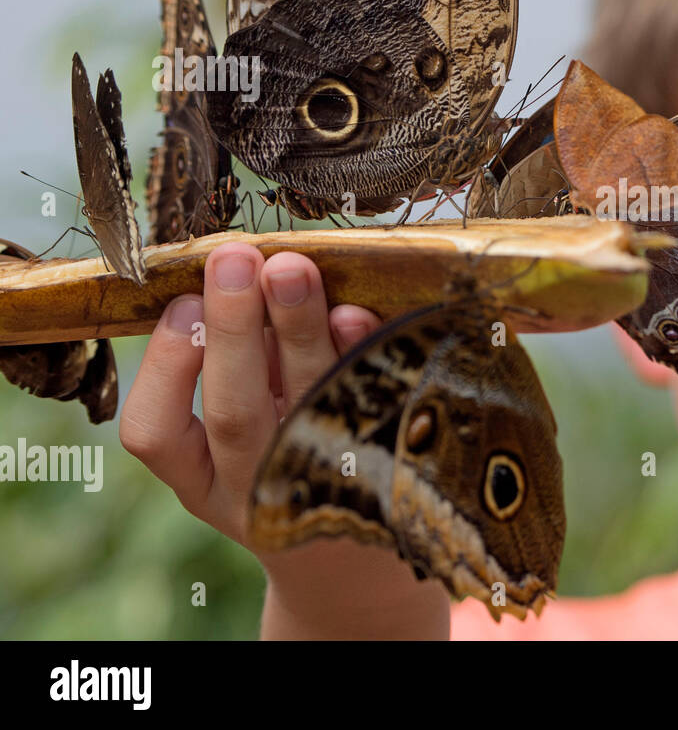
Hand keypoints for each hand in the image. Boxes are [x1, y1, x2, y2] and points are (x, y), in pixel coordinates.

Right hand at [120, 243, 450, 637]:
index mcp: (200, 480)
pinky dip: (363, 358)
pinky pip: (376, 407)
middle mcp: (255, 489)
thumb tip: (243, 272)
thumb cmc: (285, 460)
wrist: (359, 552)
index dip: (166, 367)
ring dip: (300, 330)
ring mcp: (323, 483)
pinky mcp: (388, 468)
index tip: (182, 303)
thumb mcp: (237, 438)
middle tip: (236, 260)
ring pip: (307, 405)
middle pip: (237, 415)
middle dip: (234, 331)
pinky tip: (355, 315)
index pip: (155, 434)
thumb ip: (233, 365)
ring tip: (292, 269)